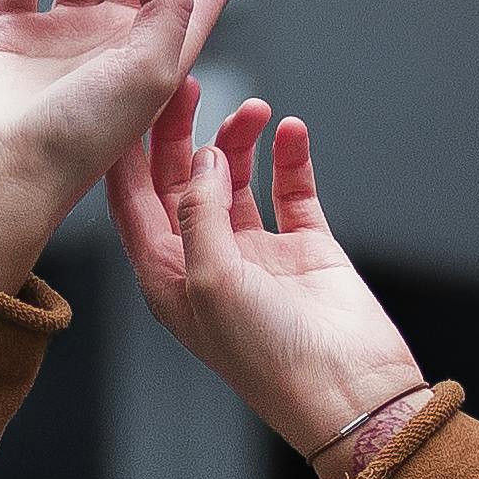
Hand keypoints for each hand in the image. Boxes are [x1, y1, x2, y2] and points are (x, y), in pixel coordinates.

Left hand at [105, 92, 424, 461]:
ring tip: (255, 111)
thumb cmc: (270, 359)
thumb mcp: (212, 280)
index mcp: (168, 279)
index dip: (128, 151)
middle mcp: (207, 263)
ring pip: (237, 180)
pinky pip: (291, 191)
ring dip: (239, 141)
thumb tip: (203, 157)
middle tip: (193, 85)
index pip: (133, 202)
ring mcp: (258, 255)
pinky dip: (290, 158)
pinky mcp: (306, 250)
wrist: (350, 393)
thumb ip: (199, 211)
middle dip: (182, 132)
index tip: (132, 97)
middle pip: (181, 182)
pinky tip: (291, 132)